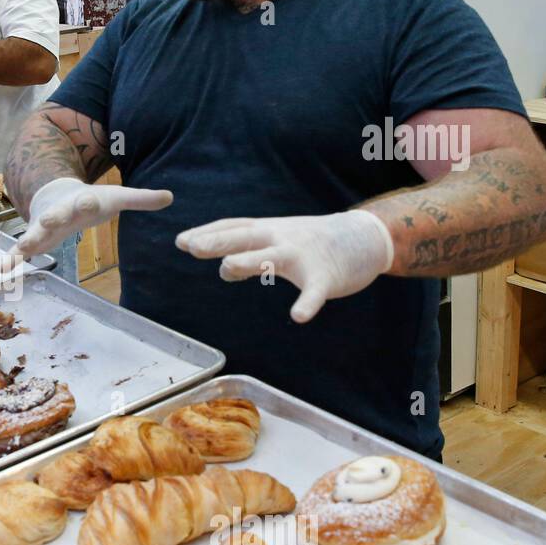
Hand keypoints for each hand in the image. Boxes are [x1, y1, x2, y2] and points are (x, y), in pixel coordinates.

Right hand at [13, 177, 172, 257]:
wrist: (53, 193)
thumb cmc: (90, 199)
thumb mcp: (115, 197)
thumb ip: (141, 199)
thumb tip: (171, 197)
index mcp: (82, 201)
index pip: (88, 201)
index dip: (90, 201)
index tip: (91, 200)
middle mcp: (60, 212)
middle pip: (57, 216)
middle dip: (53, 219)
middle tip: (48, 222)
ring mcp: (43, 225)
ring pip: (34, 233)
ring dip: (28, 241)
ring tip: (22, 249)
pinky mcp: (33, 238)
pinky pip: (20, 250)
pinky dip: (11, 260)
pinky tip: (2, 272)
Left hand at [177, 209, 394, 322]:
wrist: (365, 237)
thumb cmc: (313, 241)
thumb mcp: (278, 241)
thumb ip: (250, 253)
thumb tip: (222, 267)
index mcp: (268, 231)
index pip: (233, 227)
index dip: (207, 233)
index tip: (181, 241)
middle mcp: (281, 238)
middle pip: (245, 237)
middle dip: (218, 241)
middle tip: (191, 247)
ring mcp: (303, 256)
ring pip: (272, 258)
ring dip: (250, 262)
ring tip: (227, 268)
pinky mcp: (325, 276)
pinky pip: (315, 291)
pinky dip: (307, 303)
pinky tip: (298, 316)